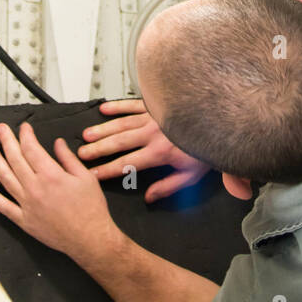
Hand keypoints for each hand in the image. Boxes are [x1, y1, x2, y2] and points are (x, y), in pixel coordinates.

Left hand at [0, 122, 118, 263]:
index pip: (32, 149)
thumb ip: (68, 158)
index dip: (26, 135)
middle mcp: (35, 188)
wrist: (90, 239)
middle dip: (6, 141)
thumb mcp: (86, 178)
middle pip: (15, 159)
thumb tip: (58, 143)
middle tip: (0, 129)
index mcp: (51, 175)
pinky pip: (3, 206)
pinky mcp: (24, 220)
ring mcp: (27, 205)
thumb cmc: (91, 209)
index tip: (24, 128)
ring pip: (5, 178)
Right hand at [77, 99, 210, 202]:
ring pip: (122, 123)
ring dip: (103, 130)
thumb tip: (149, 197)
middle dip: (98, 149)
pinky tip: (104, 109)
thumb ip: (168, 187)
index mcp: (159, 153)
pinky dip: (118, 106)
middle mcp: (153, 134)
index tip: (92, 175)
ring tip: (86, 136)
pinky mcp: (156, 104)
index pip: (127, 164)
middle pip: (119, 142)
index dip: (107, 170)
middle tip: (81, 154)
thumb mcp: (192, 176)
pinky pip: (133, 104)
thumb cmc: (207, 148)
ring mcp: (153, 117)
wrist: (220, 121)